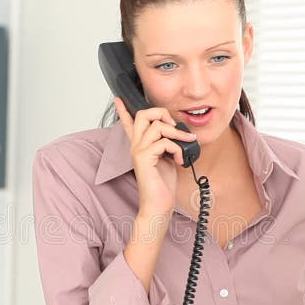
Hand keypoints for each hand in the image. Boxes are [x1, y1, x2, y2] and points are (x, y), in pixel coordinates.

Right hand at [114, 97, 196, 216]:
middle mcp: (136, 146)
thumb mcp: (168, 158)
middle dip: (162, 114)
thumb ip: (168, 144)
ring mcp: (138, 151)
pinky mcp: (144, 158)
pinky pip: (164, 142)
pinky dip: (177, 148)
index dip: (124, 110)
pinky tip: (179, 160)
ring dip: (176, 134)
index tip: (118, 99)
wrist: (158, 205)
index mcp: (140, 145)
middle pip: (143, 114)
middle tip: (174, 127)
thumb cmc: (163, 185)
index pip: (129, 123)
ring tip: (185, 144)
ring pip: (157, 126)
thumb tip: (179, 133)